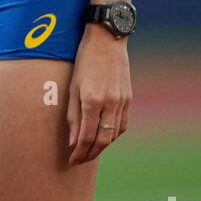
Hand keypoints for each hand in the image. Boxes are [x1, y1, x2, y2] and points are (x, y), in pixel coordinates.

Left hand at [66, 25, 131, 165]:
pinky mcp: (128, 99)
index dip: (79, 152)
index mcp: (91, 99)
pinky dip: (113, 136)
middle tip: (79, 161)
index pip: (86, 136)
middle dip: (90, 154)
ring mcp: (121, 102)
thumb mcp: (72, 85)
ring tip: (90, 151)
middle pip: (101, 140)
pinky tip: (104, 138)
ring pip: (113, 135)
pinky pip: (122, 125)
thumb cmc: (84, 59)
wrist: (107, 39)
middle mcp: (109, 103)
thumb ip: (72, 115)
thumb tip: (72, 141)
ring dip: (101, 147)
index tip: (72, 160)